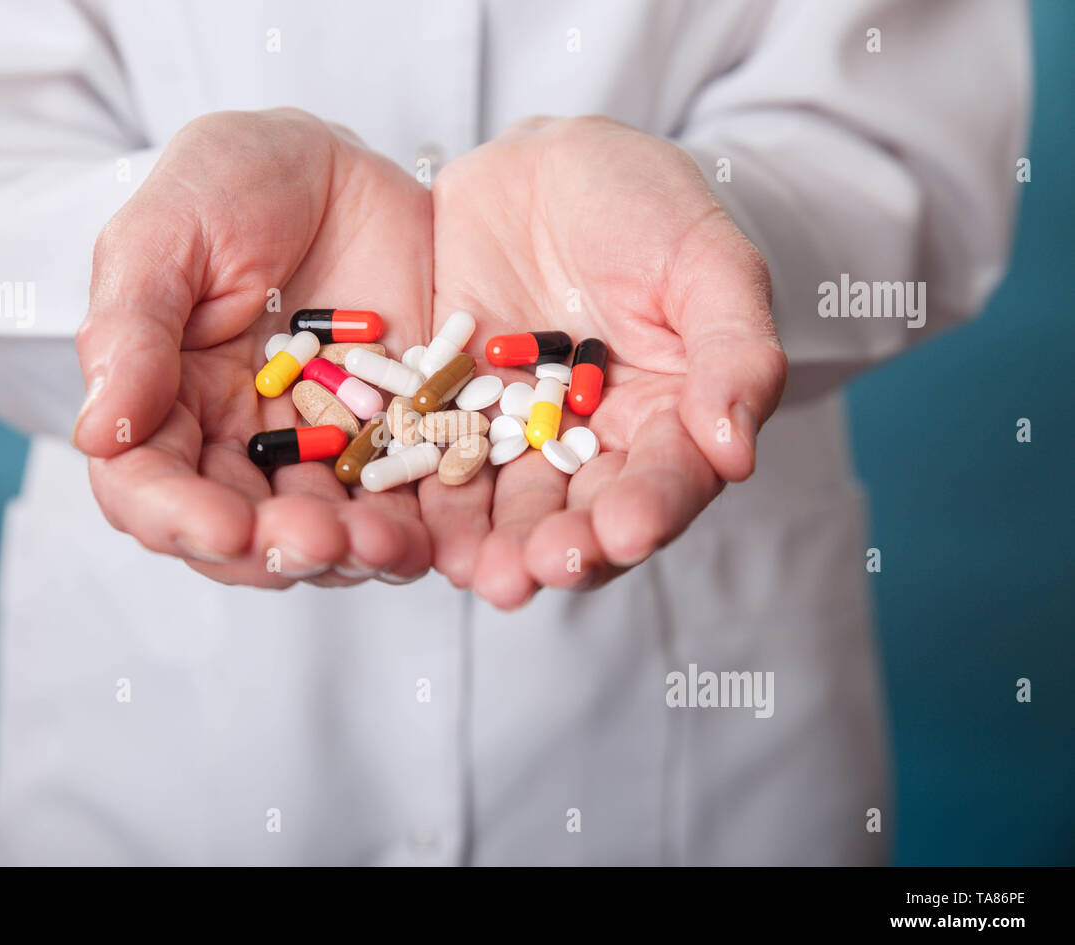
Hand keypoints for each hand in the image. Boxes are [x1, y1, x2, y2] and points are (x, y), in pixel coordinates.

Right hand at [72, 109, 433, 586]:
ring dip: (349, 553)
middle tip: (317, 542)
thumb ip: (132, 328)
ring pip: (320, 531)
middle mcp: (236, 443)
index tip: (222, 528)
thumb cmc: (236, 182)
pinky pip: (399, 502)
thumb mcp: (169, 233)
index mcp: (164, 401)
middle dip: (274, 549)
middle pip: (238, 531)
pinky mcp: (389, 442)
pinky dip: (411, 528)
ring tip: (382, 545)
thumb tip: (97, 435)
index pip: (148, 486)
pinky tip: (427, 532)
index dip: (177, 518)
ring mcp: (316, 449)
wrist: (345, 164)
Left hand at [420, 116, 786, 607]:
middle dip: (566, 546)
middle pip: (583, 511)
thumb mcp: (706, 262)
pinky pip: (435, 458)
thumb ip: (733, 352)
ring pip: (507, 504)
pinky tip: (411, 525)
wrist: (545, 166)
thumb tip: (737, 455)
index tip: (629, 530)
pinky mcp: (449, 415)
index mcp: (668, 419)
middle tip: (542, 568)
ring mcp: (515, 434)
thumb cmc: (645, 207)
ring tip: (484, 574)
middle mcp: (591, 444)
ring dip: (496, 545)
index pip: (667, 478)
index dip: (651, 506)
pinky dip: (424, 495)